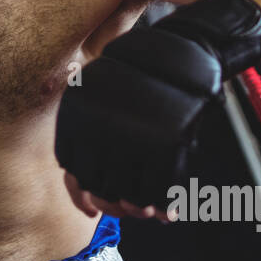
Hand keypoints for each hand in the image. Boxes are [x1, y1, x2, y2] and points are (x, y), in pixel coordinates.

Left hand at [55, 0, 260, 214]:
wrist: (188, 50)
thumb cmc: (145, 74)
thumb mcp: (101, 95)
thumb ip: (91, 140)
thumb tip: (85, 198)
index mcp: (78, 112)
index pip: (72, 170)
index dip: (82, 196)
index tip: (93, 208)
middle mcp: (100, 126)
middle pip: (99, 187)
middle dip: (113, 205)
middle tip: (127, 209)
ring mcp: (134, 136)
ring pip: (129, 194)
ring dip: (139, 209)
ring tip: (148, 209)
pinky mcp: (167, 144)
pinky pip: (160, 189)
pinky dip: (164, 206)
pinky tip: (167, 210)